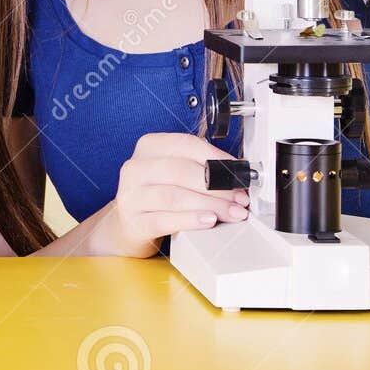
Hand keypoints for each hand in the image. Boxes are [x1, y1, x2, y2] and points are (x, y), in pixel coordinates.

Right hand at [92, 133, 249, 258]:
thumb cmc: (158, 196)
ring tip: (231, 212)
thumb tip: (237, 175)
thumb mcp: (175, 174)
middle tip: (239, 198)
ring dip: (210, 204)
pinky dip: (190, 220)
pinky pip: (164, 220)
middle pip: (181, 171)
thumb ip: (201, 168)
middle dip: (217, 185)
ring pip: (174, 196)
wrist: (130, 225)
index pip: (186, 144)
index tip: (238, 173)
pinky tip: (208, 221)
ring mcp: (130, 195)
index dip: (217, 158)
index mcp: (149, 147)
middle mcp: (135, 168)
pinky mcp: (133, 222)